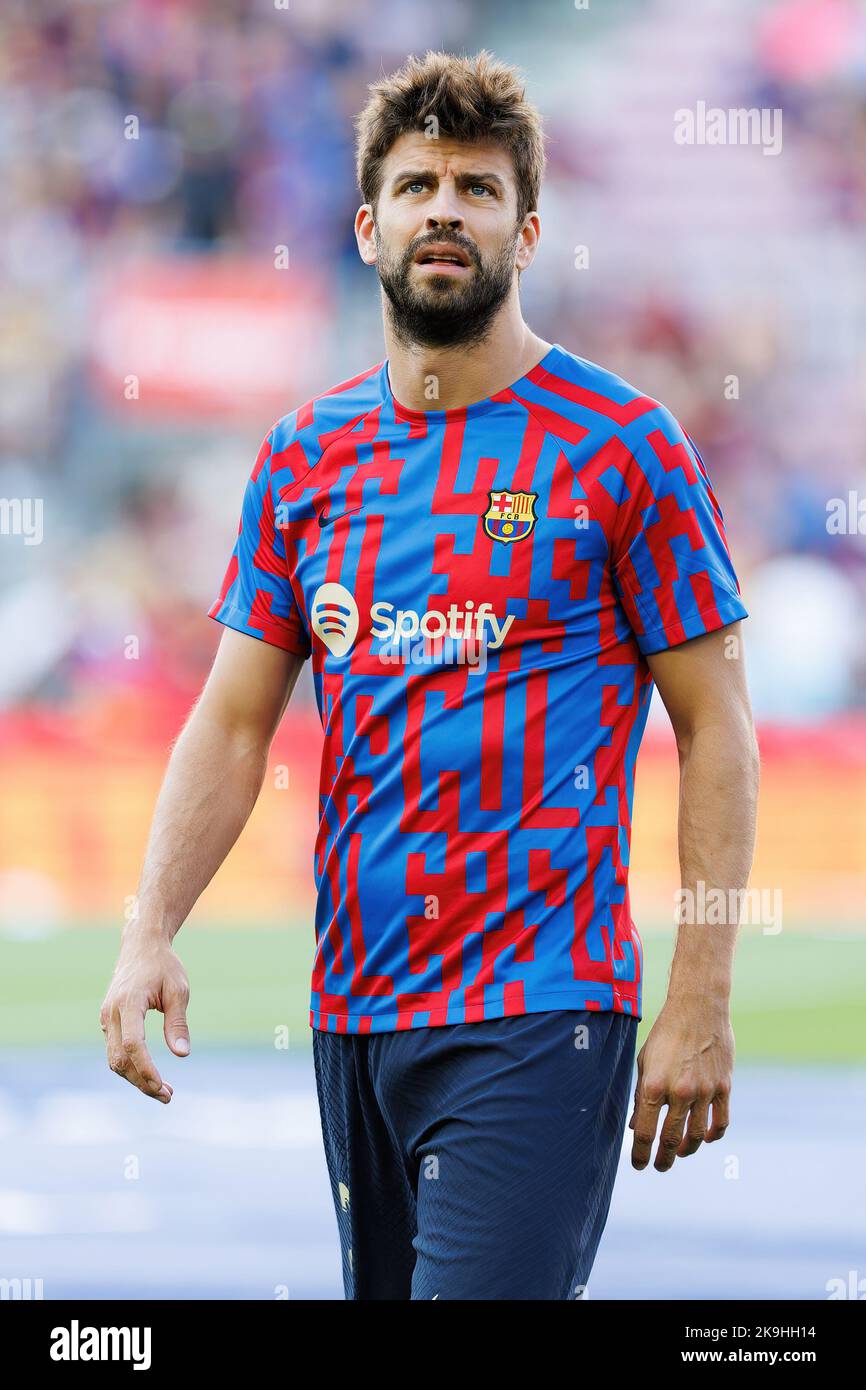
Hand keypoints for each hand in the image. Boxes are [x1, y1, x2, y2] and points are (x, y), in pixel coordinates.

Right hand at [100, 931, 189, 1102]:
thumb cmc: (164, 966)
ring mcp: (106, 1018)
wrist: (141, 946)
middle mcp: (111, 1013)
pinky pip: (115, 1051)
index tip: (162, 1086)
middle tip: (168, 1096)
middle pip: (120, 1059)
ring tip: (163, 1091)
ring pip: (114, 1059)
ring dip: (136, 1078)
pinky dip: (130, 1067)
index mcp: (128, 1003)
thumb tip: (182, 1055)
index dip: (145, 1068)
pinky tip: (150, 1076)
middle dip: (142, 1082)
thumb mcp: (178, 990)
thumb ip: (178, 1023)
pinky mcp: (108, 1022)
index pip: (132, 1044)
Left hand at [628, 1001, 732, 1170]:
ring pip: (697, 1136)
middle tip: (659, 1166)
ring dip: (687, 1150)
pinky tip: (705, 1137)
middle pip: (670, 1140)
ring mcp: (704, 1091)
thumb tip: (636, 1125)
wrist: (698, 1008)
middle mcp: (679, 1091)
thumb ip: (640, 1095)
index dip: (640, 1153)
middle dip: (663, 1159)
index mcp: (654, 1085)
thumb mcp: (644, 1061)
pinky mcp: (724, 1087)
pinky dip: (713, 1136)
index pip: (645, 1132)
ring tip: (679, 1152)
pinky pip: (721, 1122)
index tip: (639, 1165)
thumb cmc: (666, 1034)